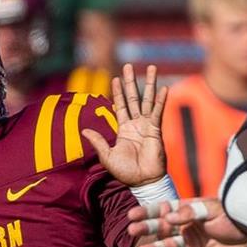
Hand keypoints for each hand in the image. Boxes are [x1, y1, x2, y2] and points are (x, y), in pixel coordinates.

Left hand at [83, 63, 168, 187]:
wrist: (143, 181)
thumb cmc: (125, 171)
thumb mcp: (107, 155)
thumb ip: (97, 141)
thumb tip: (83, 130)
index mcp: (123, 129)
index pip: (119, 105)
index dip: (117, 92)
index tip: (115, 78)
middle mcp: (135, 124)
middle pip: (132, 97)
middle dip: (130, 81)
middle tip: (128, 65)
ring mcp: (146, 125)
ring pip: (147, 100)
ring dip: (149, 83)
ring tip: (151, 68)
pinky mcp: (155, 130)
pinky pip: (158, 112)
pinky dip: (161, 100)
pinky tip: (163, 88)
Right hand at [127, 198, 246, 246]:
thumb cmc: (234, 218)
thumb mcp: (214, 210)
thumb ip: (191, 211)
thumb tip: (169, 216)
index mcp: (188, 210)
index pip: (164, 209)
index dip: (148, 212)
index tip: (132, 214)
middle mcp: (185, 226)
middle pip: (161, 228)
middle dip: (146, 229)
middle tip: (131, 231)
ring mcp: (189, 243)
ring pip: (167, 246)